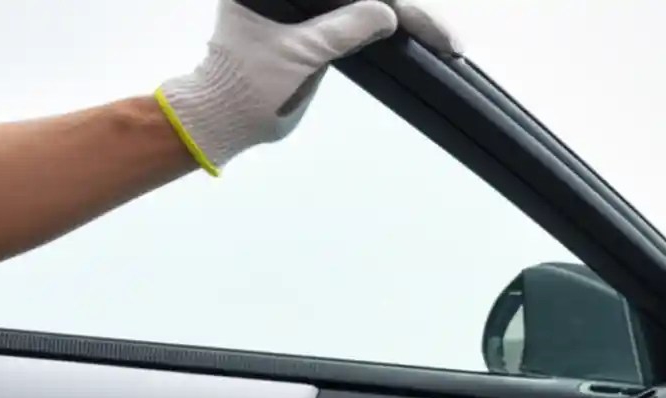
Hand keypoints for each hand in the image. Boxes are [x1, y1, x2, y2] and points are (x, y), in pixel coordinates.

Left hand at [158, 0, 456, 175]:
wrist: (219, 118)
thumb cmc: (244, 86)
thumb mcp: (300, 54)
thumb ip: (343, 29)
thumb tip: (387, 12)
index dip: (396, 8)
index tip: (426, 30)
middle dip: (405, 12)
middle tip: (446, 40)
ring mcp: (303, 9)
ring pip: (360, 4)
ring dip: (399, 18)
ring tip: (439, 38)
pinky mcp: (308, 28)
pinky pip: (350, 19)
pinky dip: (380, 28)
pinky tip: (411, 33)